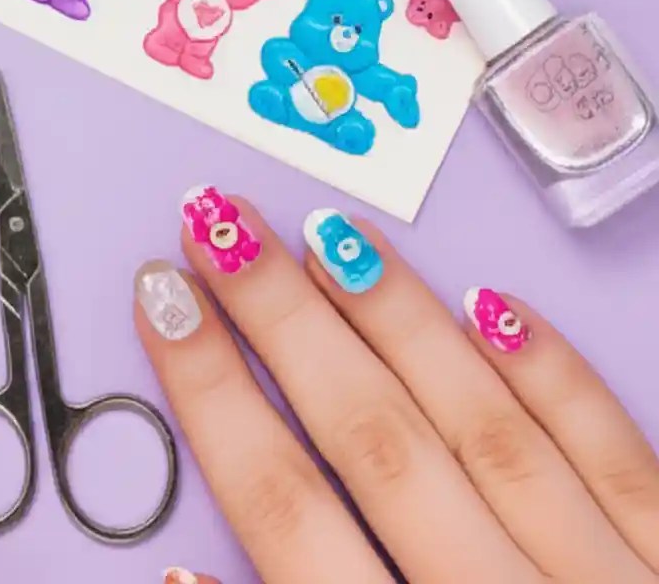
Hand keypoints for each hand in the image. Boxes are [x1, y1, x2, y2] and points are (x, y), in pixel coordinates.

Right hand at [138, 190, 658, 582]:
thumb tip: (189, 578)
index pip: (282, 508)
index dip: (212, 398)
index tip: (164, 309)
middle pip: (370, 438)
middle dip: (283, 323)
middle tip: (220, 228)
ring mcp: (608, 583)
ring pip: (485, 425)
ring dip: (397, 323)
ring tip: (327, 236)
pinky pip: (620, 456)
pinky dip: (557, 378)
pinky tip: (499, 307)